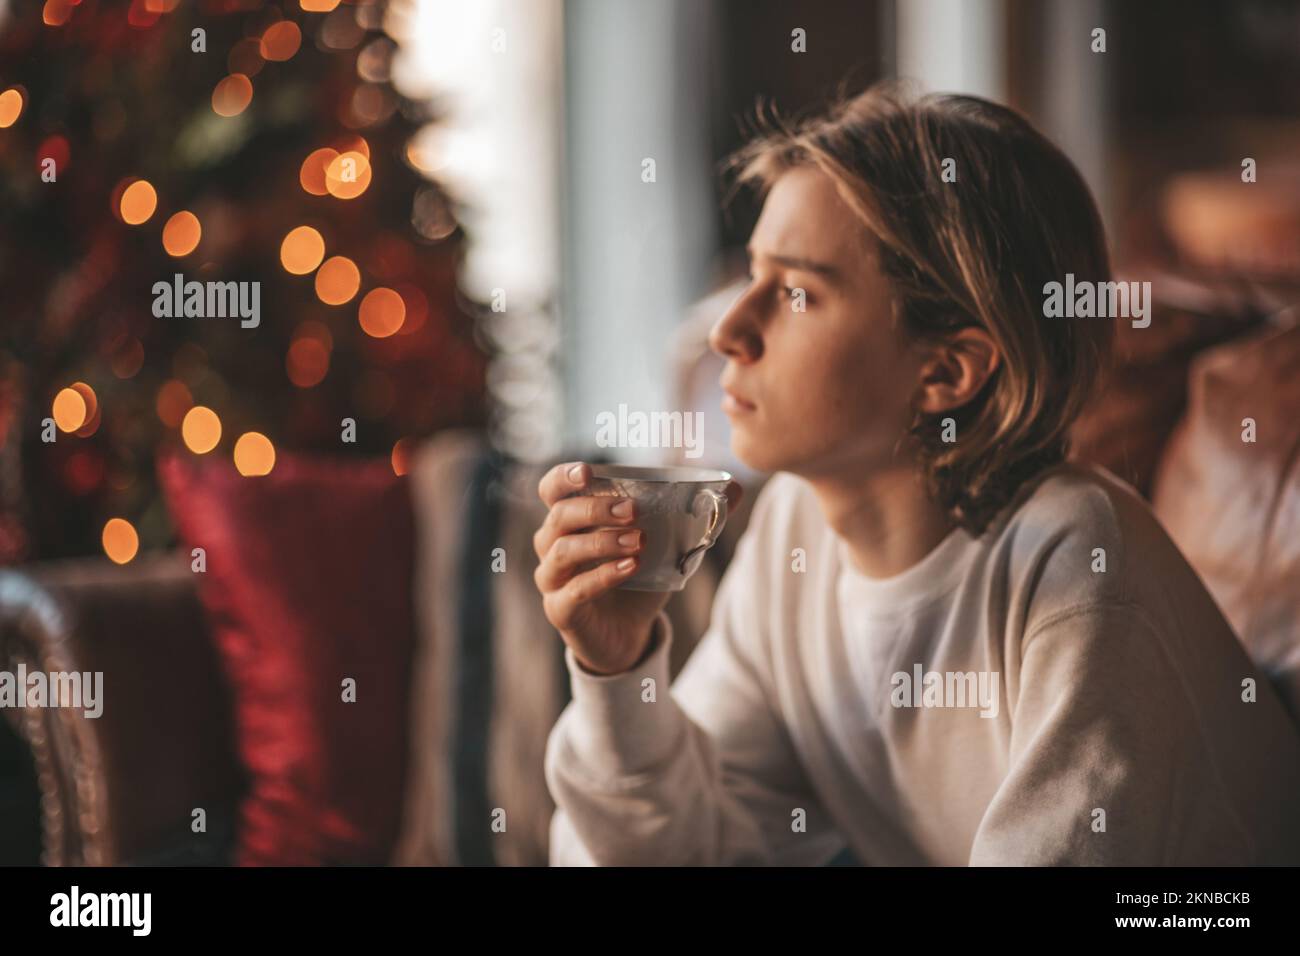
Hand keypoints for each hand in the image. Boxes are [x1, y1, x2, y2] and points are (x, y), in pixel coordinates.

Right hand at [533, 461, 742, 675]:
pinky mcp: (561, 610)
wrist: (629, 633)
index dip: (563, 477)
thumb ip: (696, 514)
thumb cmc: (639, 578)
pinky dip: (603, 575)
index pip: (551, 490)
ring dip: (602, 540)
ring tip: (640, 541)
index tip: (588, 472)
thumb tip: (734, 486)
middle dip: (596, 508)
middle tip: (633, 510)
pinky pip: (575, 589)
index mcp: (570, 520)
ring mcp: (552, 579)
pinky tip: (631, 568)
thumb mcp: (669, 544)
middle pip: (559, 515)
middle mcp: (552, 545)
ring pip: (563, 550)